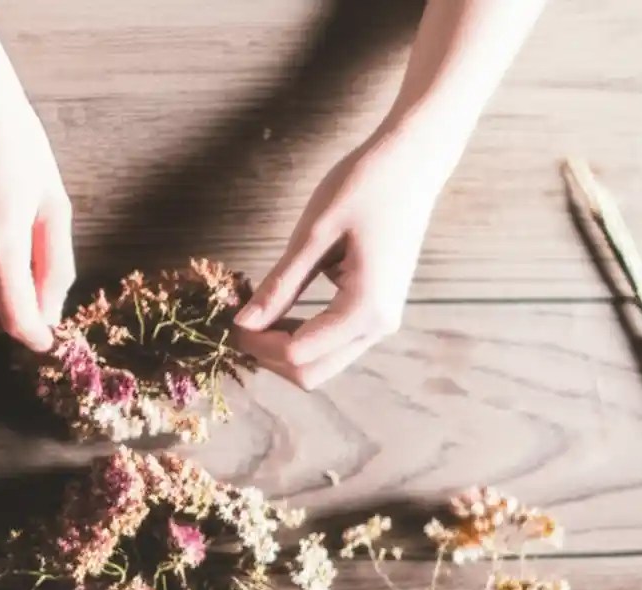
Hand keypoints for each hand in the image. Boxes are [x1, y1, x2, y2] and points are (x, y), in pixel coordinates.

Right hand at [0, 86, 72, 352]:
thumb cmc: (16, 145)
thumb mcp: (52, 200)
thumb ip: (55, 263)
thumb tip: (50, 315)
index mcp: (2, 233)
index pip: (15, 314)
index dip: (35, 337)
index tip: (48, 341)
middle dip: (15, 323)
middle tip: (34, 304)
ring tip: (6, 295)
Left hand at [234, 131, 446, 388]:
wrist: (412, 164)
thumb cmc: (364, 187)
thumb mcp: (313, 235)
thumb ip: (280, 285)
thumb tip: (242, 324)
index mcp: (365, 308)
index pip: (297, 353)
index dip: (255, 342)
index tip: (228, 317)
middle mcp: (379, 326)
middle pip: (310, 373)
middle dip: (268, 355)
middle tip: (239, 321)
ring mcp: (381, 322)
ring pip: (322, 364)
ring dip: (283, 348)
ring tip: (256, 313)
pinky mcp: (376, 311)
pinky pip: (332, 343)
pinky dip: (301, 335)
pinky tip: (280, 308)